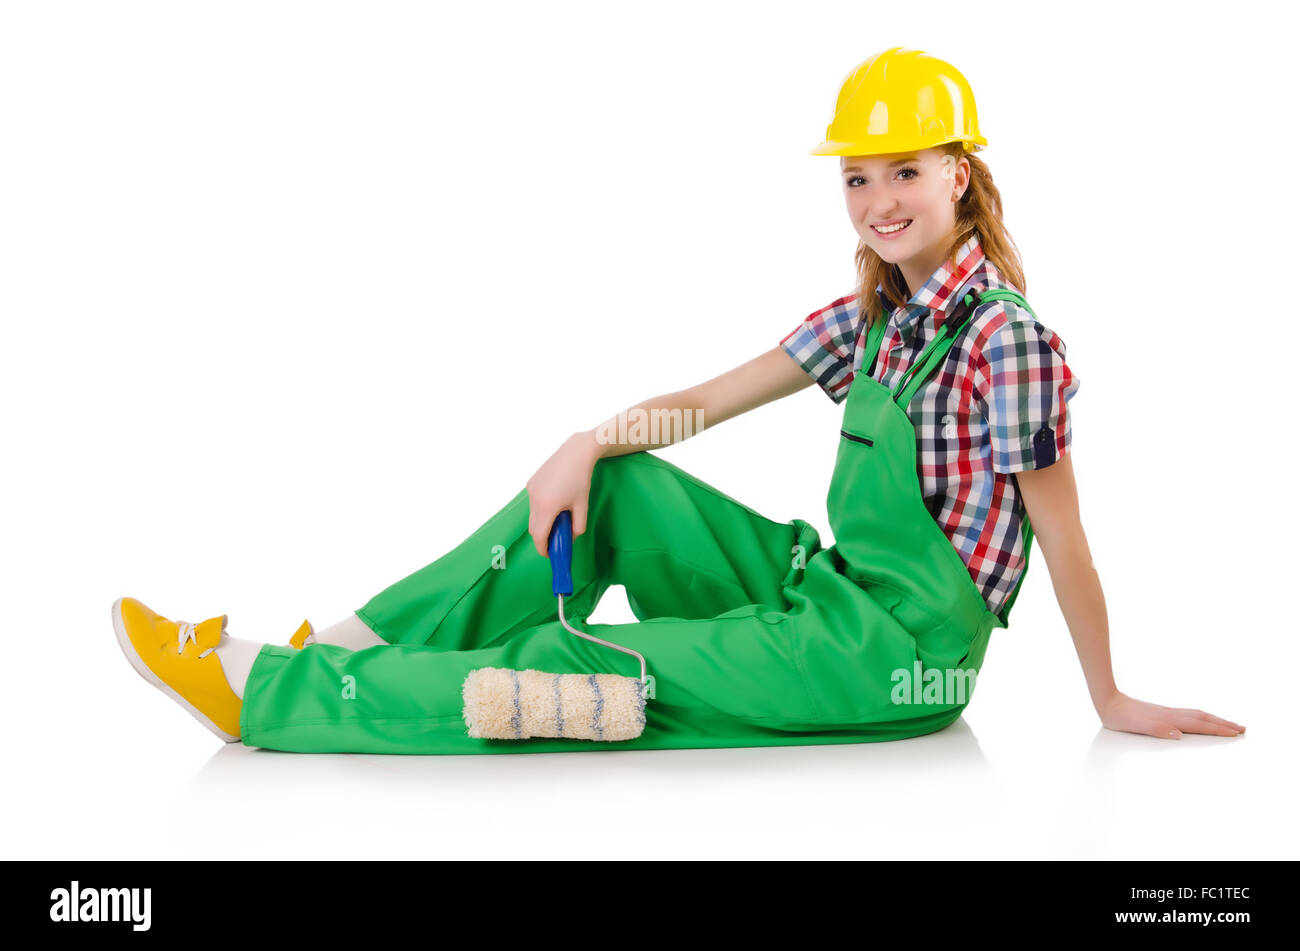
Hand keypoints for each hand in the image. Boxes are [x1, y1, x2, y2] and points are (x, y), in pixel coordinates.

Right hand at [524, 431, 600, 557]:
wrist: (576, 452)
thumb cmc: (581, 479)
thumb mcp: (582, 506)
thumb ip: (577, 527)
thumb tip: (569, 539)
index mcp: (547, 507)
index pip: (539, 536)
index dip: (543, 549)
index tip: (550, 554)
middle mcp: (534, 499)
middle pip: (533, 528)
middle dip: (543, 538)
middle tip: (556, 540)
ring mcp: (531, 490)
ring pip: (532, 516)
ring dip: (542, 522)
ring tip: (558, 519)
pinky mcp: (531, 483)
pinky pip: (533, 503)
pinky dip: (541, 510)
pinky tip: (555, 503)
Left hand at [1096, 690, 1244, 739]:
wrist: (1107, 701)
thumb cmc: (1120, 717)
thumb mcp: (1135, 726)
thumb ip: (1157, 729)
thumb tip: (1178, 734)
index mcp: (1169, 719)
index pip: (1199, 725)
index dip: (1218, 730)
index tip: (1236, 733)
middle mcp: (1171, 714)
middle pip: (1204, 718)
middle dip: (1224, 723)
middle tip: (1243, 728)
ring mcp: (1167, 712)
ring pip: (1197, 714)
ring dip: (1215, 719)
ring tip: (1228, 724)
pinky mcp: (1161, 712)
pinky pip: (1188, 714)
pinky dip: (1201, 717)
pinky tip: (1200, 720)